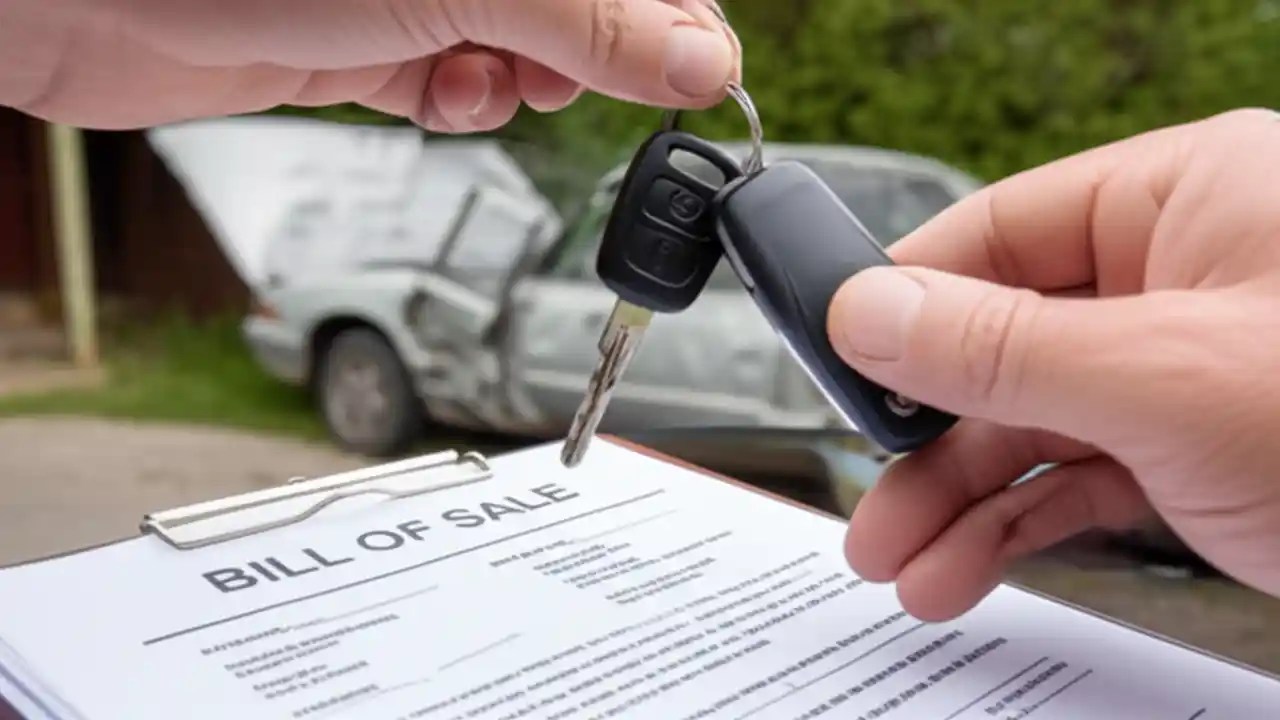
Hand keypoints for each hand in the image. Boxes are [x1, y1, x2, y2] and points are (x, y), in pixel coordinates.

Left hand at [0, 0, 738, 129]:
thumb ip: (597, 22)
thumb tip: (706, 61)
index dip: (671, 11)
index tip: (691, 71)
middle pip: (584, 4)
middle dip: (586, 53)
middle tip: (561, 74)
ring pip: (522, 47)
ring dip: (519, 83)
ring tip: (477, 79)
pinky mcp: (369, 36)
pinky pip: (454, 78)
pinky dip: (459, 101)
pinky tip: (438, 96)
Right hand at [827, 108, 1279, 620]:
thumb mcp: (1166, 377)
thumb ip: (1000, 345)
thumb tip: (866, 312)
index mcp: (1189, 200)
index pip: (1003, 229)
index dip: (909, 295)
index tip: (837, 355)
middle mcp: (1181, 279)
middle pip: (1006, 344)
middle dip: (929, 435)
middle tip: (866, 493)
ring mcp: (1187, 372)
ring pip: (1036, 426)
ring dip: (961, 501)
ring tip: (903, 566)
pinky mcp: (1198, 453)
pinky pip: (1080, 480)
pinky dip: (1020, 529)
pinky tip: (966, 571)